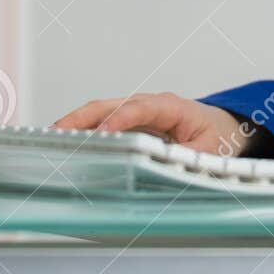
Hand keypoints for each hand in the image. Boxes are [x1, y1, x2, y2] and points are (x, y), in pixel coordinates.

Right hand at [53, 92, 251, 158]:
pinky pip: (102, 125)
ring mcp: (136, 113)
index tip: (102, 132)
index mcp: (171, 107)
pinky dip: (82, 132)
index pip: (140, 108)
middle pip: (110, 105)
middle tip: (56, 133)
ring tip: (50, 141)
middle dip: (82, 118)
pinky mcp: (129, 124)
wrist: (223, 128)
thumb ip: (189, 159)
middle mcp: (149, 105)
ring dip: (76, 125)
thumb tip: (170, 168)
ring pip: (100, 113)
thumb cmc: (217, 136)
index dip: (119, 119)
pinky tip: (65, 146)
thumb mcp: (211, 151)